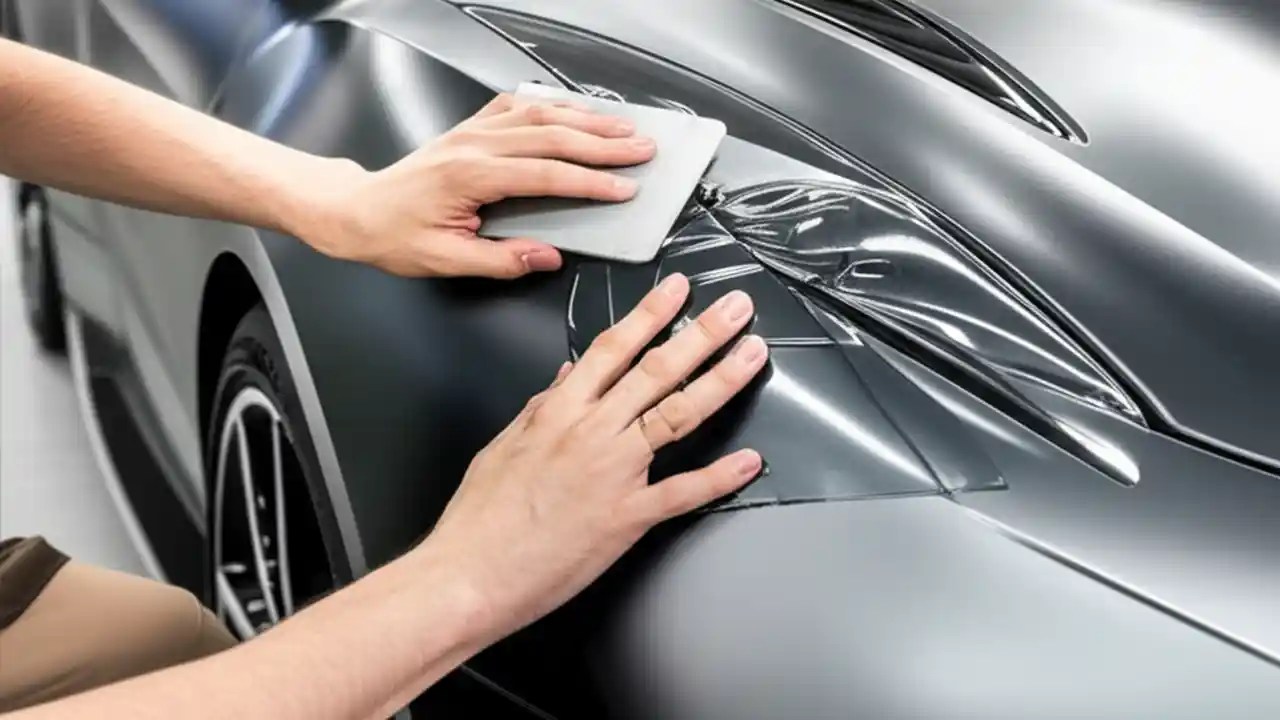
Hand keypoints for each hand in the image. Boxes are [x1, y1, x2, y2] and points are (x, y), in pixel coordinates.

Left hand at [301, 93, 654, 277]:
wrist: (357, 210)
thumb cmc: (394, 236)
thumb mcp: (445, 260)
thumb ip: (500, 260)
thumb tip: (546, 257)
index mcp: (471, 176)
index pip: (546, 174)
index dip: (591, 181)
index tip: (625, 188)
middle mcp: (475, 145)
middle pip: (553, 135)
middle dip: (604, 142)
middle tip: (643, 149)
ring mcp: (472, 131)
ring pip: (540, 114)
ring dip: (586, 119)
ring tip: (624, 126)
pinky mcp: (470, 129)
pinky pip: (517, 107)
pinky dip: (551, 105)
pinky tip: (574, 109)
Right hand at [421, 274, 767, 642]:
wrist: (470, 573)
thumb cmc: (481, 517)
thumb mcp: (503, 445)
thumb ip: (540, 407)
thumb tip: (567, 377)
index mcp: (558, 411)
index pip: (613, 348)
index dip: (649, 314)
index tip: (676, 290)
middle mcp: (591, 432)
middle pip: (656, 370)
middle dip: (701, 333)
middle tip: (736, 308)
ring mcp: (613, 473)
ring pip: (676, 414)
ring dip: (720, 380)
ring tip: (751, 355)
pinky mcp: (626, 517)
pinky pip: (681, 492)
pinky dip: (718, 477)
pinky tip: (749, 460)